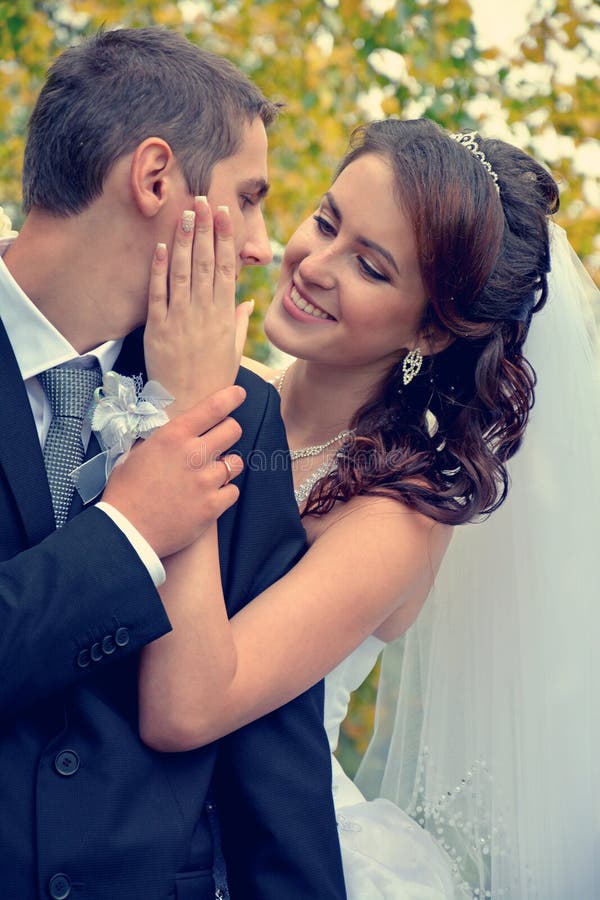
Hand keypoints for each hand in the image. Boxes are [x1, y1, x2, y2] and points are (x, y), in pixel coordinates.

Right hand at [102, 385, 244, 557]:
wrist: (126, 533)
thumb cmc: (126, 492)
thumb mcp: (135, 455)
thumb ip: (161, 441)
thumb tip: (174, 433)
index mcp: (173, 436)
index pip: (213, 407)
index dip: (231, 397)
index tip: (239, 394)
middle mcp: (193, 454)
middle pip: (233, 430)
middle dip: (229, 433)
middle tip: (219, 442)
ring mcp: (205, 481)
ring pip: (236, 462)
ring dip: (227, 466)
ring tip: (211, 474)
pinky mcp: (213, 506)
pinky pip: (233, 491)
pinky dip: (224, 493)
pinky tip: (209, 497)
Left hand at [144, 199, 253, 414]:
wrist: (189, 405)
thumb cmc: (214, 381)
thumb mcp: (233, 351)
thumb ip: (239, 323)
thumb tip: (247, 300)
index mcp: (224, 317)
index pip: (226, 269)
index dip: (226, 239)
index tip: (226, 214)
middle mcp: (204, 313)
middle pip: (206, 263)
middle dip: (206, 229)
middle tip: (204, 199)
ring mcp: (180, 319)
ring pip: (183, 272)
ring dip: (184, 240)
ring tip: (185, 213)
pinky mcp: (158, 328)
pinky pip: (158, 293)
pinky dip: (158, 269)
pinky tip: (160, 246)